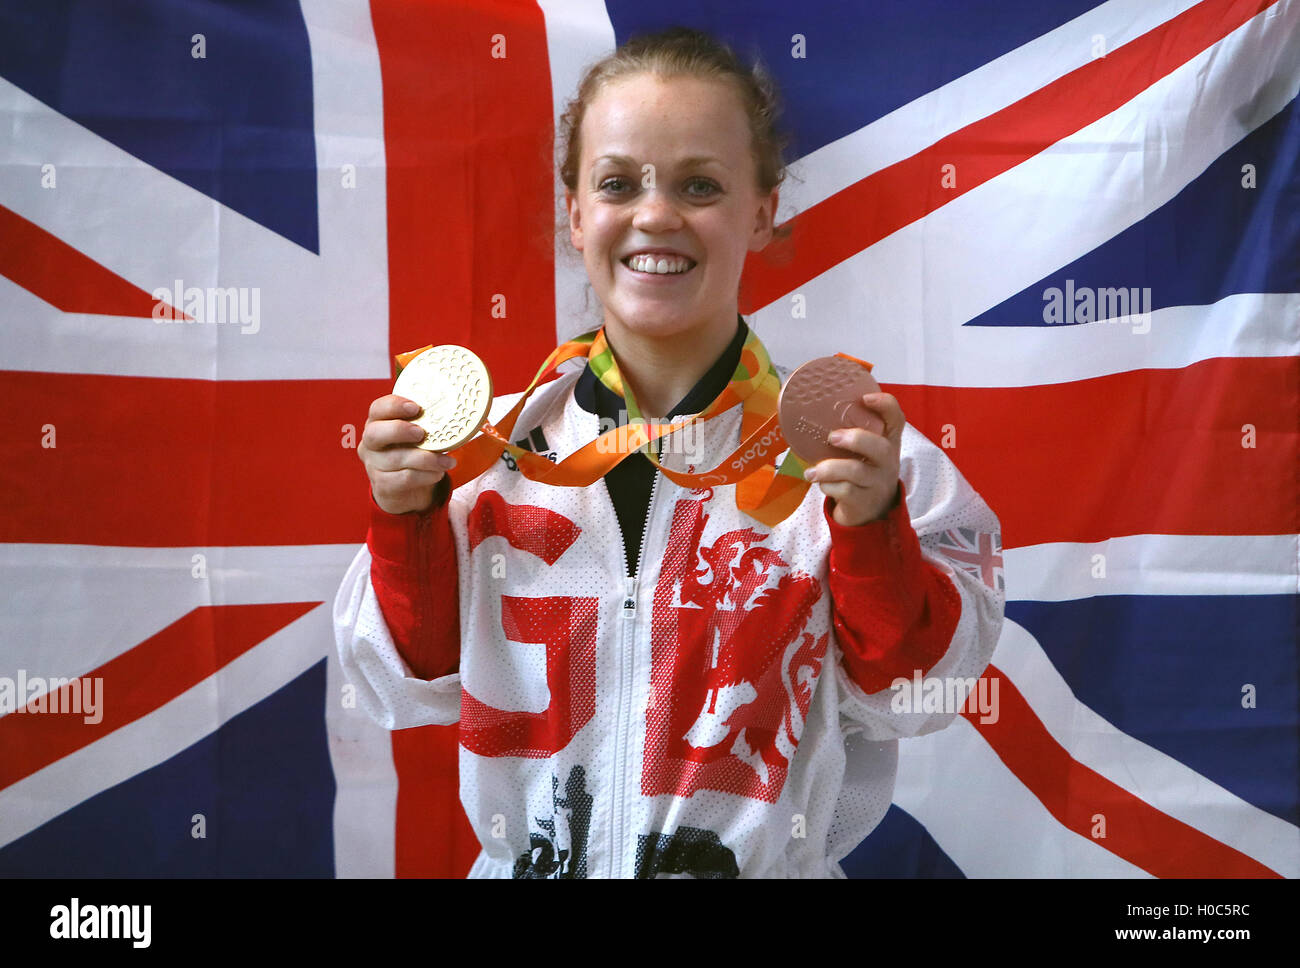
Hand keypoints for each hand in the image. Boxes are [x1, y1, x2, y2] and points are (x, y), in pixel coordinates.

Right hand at [358, 394, 456, 514]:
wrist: (406, 490)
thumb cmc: (413, 453)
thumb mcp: (417, 435)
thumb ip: (427, 423)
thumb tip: (459, 412)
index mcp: (377, 423)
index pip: (377, 409)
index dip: (394, 406)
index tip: (415, 407)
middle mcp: (370, 444)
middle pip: (375, 433)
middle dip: (399, 430)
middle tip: (421, 433)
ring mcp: (374, 465)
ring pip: (395, 458)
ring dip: (426, 458)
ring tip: (448, 460)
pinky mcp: (383, 485)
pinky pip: (404, 479)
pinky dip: (425, 475)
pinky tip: (439, 473)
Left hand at [803, 392, 903, 526]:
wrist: (871, 511)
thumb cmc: (862, 471)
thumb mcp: (865, 451)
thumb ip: (851, 433)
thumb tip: (810, 412)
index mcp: (888, 442)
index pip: (896, 418)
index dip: (885, 405)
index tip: (865, 398)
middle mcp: (888, 461)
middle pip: (881, 447)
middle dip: (855, 439)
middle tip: (832, 437)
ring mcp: (878, 482)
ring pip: (856, 471)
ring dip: (829, 468)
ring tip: (811, 472)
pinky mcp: (865, 501)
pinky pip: (845, 491)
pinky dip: (828, 486)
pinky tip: (821, 484)